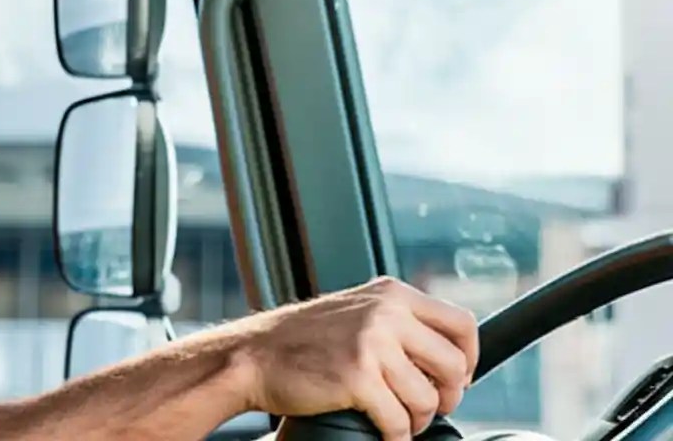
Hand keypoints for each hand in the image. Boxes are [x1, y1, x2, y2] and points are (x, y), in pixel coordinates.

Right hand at [233, 277, 478, 440]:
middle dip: (447, 396)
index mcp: (391, 294)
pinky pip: (399, 421)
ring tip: (398, 419)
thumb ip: (396, 320)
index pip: (462, 324)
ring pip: (428, 398)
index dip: (469, 359)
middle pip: (454, 365)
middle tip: (429, 406)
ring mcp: (372, 345)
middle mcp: (387, 314)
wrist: (253, 355)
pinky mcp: (357, 378)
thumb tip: (441, 352)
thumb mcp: (355, 310)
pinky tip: (383, 431)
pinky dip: (396, 436)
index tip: (457, 377)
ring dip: (417, 419)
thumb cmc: (301, 340)